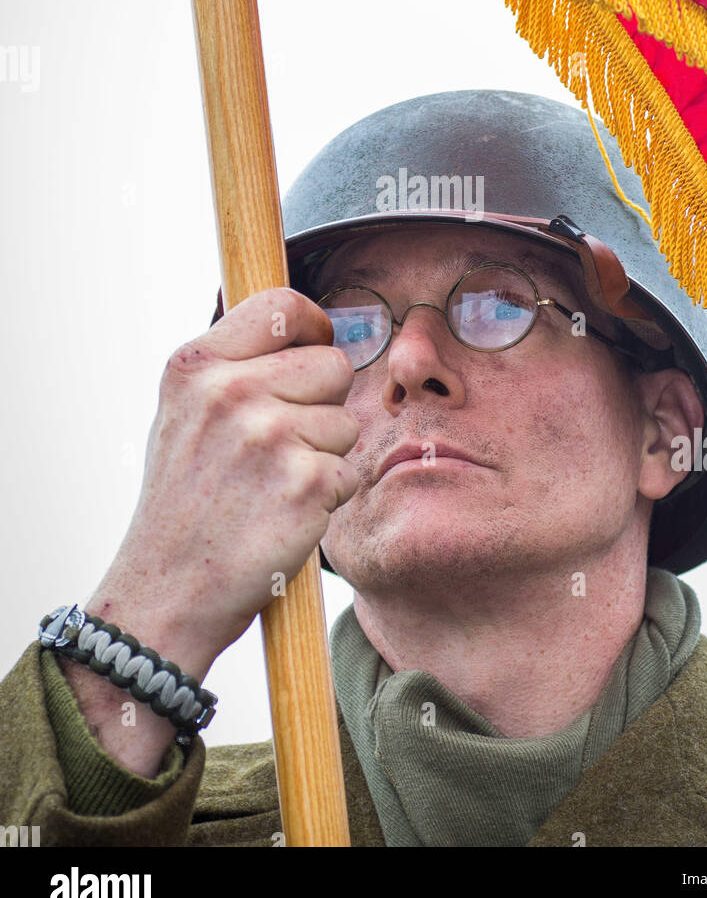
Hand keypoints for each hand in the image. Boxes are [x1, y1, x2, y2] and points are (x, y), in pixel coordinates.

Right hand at [87, 288, 358, 683]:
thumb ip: (236, 365)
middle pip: (332, 364)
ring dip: (324, 455)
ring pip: (346, 421)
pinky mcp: (306, 483)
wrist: (166, 591)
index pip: (283, 305)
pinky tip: (283, 516)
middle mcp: (231, 391)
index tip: (311, 349)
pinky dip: (328, 498)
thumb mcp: (186, 413)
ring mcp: (269, 436)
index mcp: (196, 365)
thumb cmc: (185, 502)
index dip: (311, 327)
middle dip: (321, 404)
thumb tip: (302, 323)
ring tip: (271, 486)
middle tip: (276, 448)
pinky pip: (350, 471)